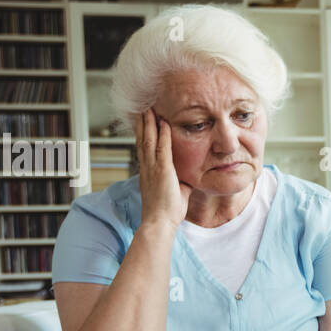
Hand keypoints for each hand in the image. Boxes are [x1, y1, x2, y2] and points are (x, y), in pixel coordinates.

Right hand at [135, 108, 190, 229]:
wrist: (159, 223)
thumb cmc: (166, 212)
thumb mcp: (175, 192)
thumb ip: (180, 182)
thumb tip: (188, 180)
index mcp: (148, 173)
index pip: (144, 149)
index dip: (143, 134)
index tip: (144, 122)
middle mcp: (147, 168)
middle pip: (143, 140)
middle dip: (143, 123)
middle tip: (142, 108)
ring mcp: (153, 169)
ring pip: (149, 140)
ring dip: (150, 123)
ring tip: (149, 109)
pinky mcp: (162, 172)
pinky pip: (162, 149)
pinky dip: (162, 135)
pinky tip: (164, 123)